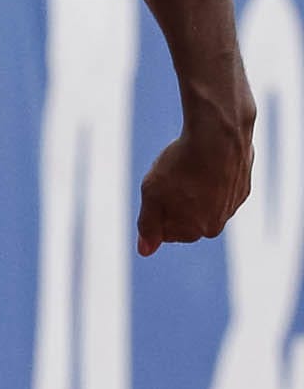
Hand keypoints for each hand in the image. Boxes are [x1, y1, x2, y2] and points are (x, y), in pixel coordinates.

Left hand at [138, 105, 253, 253]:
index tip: (158, 191)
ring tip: (189, 169)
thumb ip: (148, 226)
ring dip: (193, 191)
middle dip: (175, 205)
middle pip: (186, 221)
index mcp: (197, 231)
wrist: (219, 137)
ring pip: (203, 204)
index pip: (167, 233)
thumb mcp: (152, 195)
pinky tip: (206, 163)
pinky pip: (219, 189)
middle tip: (172, 179)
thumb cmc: (181, 166)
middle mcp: (218, 224)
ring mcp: (233, 206)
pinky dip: (210, 179)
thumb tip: (144, 251)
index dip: (157, 211)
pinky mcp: (243, 187)